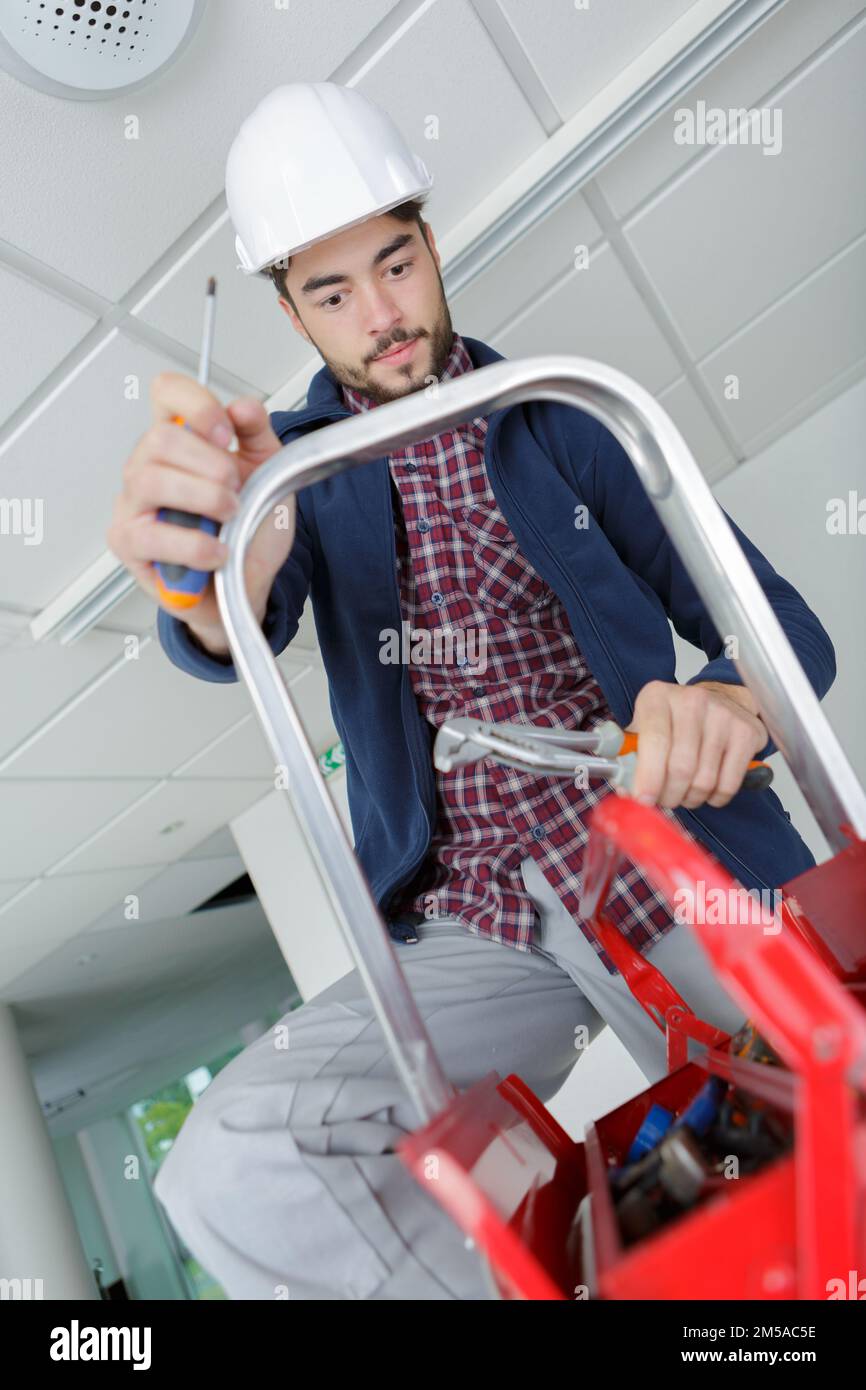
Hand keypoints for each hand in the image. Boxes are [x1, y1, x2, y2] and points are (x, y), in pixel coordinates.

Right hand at [108, 373, 294, 630]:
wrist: (250, 583)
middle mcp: (148, 466)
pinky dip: (193, 544)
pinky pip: (150, 535)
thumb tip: (242, 407)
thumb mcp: (269, 475)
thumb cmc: (249, 529)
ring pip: (150, 480)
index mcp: (181, 440)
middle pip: (159, 438)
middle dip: (209, 463)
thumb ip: (258, 435)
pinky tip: (217, 552)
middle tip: (236, 488)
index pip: (166, 393)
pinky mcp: (129, 544)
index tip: (226, 432)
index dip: (195, 403)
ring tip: (230, 516)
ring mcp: (133, 504)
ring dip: (202, 498)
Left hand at [625, 679, 767, 809]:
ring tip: (685, 794)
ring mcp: (723, 715)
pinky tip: (708, 791)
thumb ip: (630, 757)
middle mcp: (692, 700)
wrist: (723, 701)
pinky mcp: (747, 733)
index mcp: (657, 696)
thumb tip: (625, 789)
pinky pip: (728, 784)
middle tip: (665, 801)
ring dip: (691, 798)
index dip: (649, 776)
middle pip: (681, 766)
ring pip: (704, 780)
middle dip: (669, 795)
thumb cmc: (676, 721)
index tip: (644, 800)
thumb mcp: (645, 727)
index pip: (654, 741)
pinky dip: (715, 798)